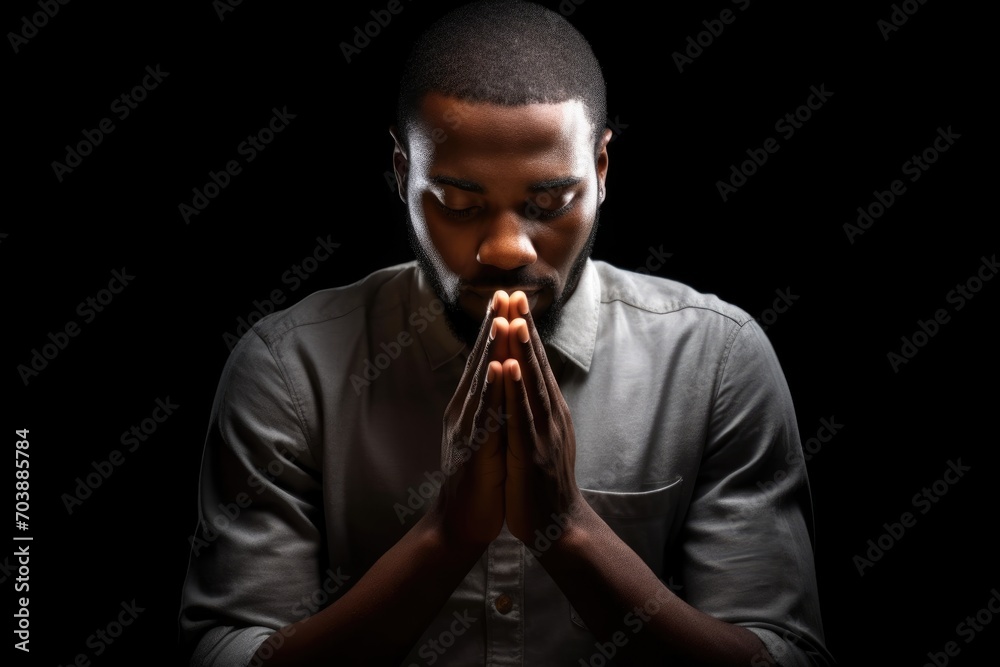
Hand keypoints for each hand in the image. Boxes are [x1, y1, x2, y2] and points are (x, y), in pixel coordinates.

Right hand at [430, 291, 510, 549]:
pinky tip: (498, 368)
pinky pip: (484, 414)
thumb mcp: (485, 436)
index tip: (507, 297)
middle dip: (493, 326)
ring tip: (501, 319)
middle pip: (480, 361)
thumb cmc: (478, 481)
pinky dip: (490, 389)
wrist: (460, 523)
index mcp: (470, 407)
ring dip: (491, 350)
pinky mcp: (473, 449)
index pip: (485, 359)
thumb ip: (489, 407)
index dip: (495, 328)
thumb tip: (501, 380)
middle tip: (503, 292)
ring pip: (481, 382)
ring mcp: (466, 428)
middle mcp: (464, 411)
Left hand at [502, 291, 582, 549]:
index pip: (536, 364)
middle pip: (536, 365)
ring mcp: (544, 432)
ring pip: (531, 385)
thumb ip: (539, 411)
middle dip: (525, 330)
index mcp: (549, 411)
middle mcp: (550, 415)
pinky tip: (509, 368)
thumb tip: (532, 385)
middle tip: (516, 295)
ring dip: (522, 351)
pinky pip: (522, 416)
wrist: (559, 527)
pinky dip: (515, 389)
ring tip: (514, 320)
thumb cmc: (545, 484)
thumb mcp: (544, 438)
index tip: (516, 302)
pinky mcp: (534, 452)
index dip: (526, 332)